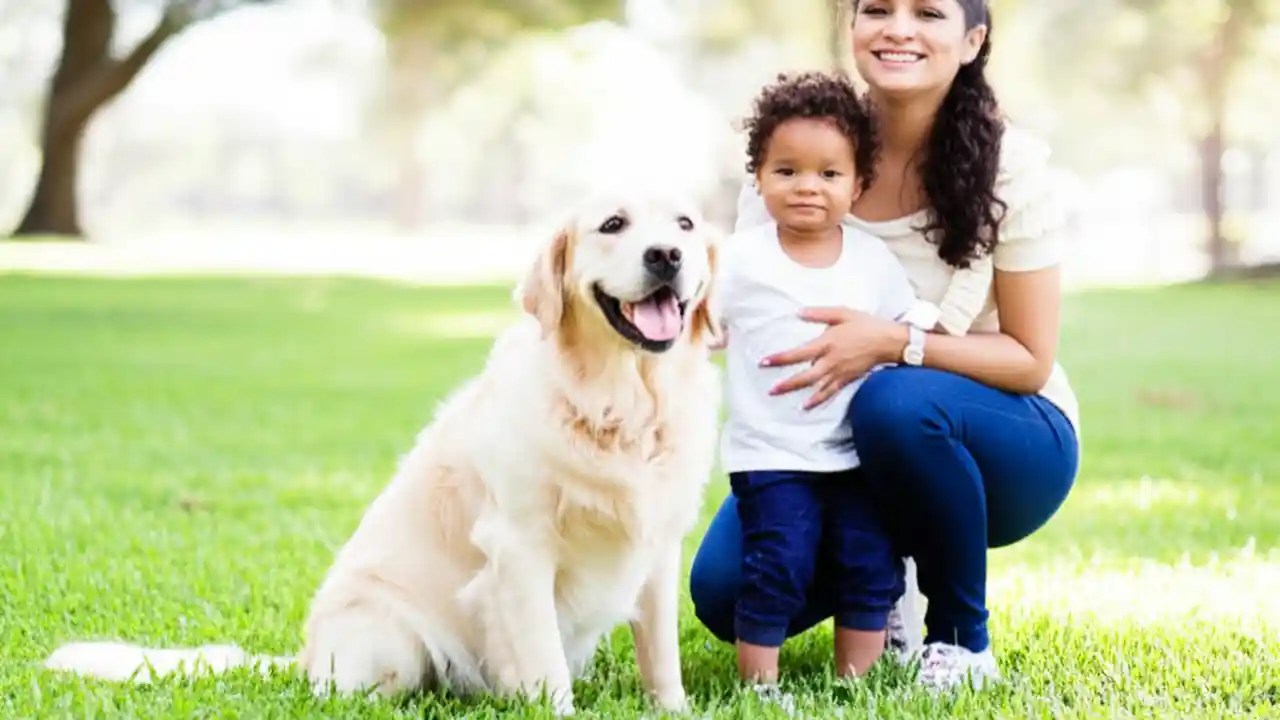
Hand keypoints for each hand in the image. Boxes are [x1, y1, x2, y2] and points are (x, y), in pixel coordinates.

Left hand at [762, 307, 903, 408]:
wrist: (888, 341)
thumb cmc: (865, 324)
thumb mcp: (842, 313)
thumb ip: (818, 313)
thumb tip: (798, 312)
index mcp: (827, 343)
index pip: (798, 353)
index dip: (780, 359)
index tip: (764, 362)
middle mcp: (831, 361)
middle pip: (805, 376)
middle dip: (786, 384)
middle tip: (770, 389)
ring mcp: (839, 372)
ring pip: (815, 387)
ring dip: (797, 393)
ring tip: (779, 396)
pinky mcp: (846, 379)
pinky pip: (829, 392)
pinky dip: (817, 400)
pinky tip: (806, 406)